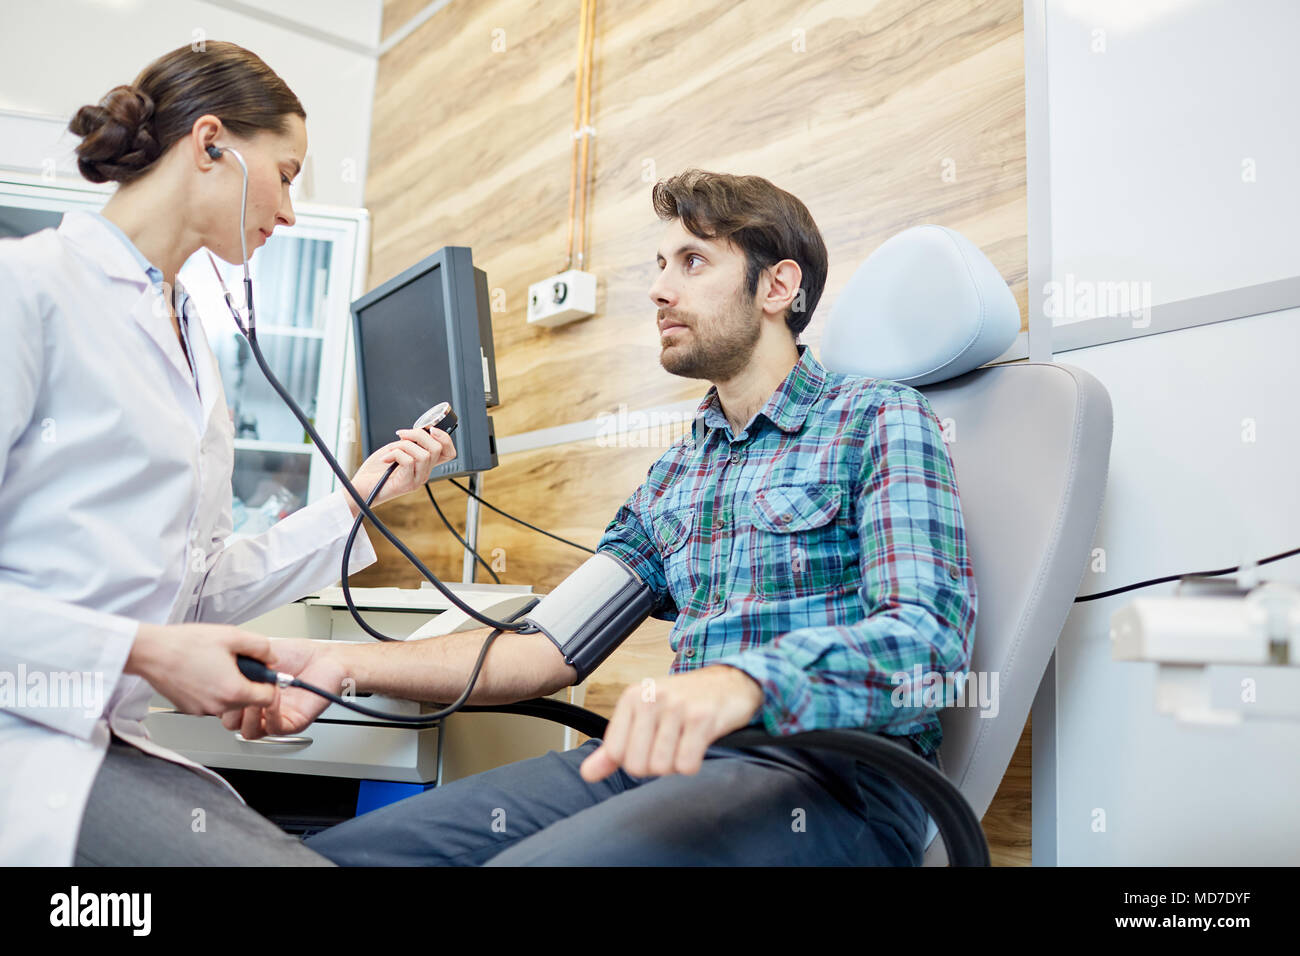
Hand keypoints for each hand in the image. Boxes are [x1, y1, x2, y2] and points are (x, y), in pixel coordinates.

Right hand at [126, 622, 278, 715]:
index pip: (268, 698)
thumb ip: (261, 647)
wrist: (152, 652)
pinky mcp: (189, 709)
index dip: (270, 683)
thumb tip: (272, 658)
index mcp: (233, 691)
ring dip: (230, 685)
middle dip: (248, 682)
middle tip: (236, 662)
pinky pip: (212, 701)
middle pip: (249, 701)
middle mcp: (218, 706)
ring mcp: (202, 710)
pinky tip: (203, 671)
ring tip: (216, 664)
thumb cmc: (186, 644)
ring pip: (229, 702)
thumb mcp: (232, 636)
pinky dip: (212, 689)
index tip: (263, 672)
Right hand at [220, 638, 348, 737]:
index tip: (226, 680)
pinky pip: (273, 728)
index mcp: (249, 694)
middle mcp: (259, 709)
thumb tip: (227, 666)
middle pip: (232, 723)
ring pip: (249, 731)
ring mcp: (274, 718)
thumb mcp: (262, 654)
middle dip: (232, 706)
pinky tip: (273, 697)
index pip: (224, 705)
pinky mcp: (292, 723)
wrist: (327, 659)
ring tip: (256, 693)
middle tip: (241, 688)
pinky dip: (270, 712)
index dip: (223, 695)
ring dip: (249, 713)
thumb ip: (243, 662)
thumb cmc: (299, 656)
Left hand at [347, 426, 455, 516]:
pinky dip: (395, 454)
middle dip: (419, 434)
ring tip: (390, 450)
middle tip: (402, 435)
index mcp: (423, 465)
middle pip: (437, 449)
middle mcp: (423, 473)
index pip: (448, 452)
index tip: (430, 429)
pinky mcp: (406, 484)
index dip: (445, 437)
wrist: (360, 489)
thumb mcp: (395, 449)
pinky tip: (386, 458)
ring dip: (404, 445)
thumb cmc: (375, 471)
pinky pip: (408, 461)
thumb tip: (416, 431)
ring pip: (424, 455)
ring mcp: (416, 480)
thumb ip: (409, 442)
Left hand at [579, 666, 763, 781]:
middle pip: (638, 765)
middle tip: (670, 744)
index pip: (615, 752)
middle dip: (656, 764)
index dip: (633, 759)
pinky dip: (693, 763)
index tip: (649, 744)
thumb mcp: (643, 717)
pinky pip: (687, 765)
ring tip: (684, 741)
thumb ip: (614, 748)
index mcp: (633, 696)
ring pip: (663, 767)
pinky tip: (698, 743)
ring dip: (676, 763)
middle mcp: (652, 698)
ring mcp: (678, 707)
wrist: (728, 682)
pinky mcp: (702, 718)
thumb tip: (587, 774)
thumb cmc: (684, 701)